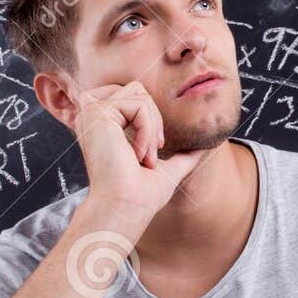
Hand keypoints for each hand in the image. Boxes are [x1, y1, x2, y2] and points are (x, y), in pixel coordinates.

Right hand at [72, 81, 209, 218]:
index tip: (147, 155)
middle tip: (148, 156)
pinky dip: (147, 130)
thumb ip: (183, 156)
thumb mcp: (167, 170)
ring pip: (140, 95)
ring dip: (151, 128)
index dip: (150, 121)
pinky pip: (138, 105)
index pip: (136, 96)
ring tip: (143, 157)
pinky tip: (137, 154)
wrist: (127, 208)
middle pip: (138, 89)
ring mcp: (91, 112)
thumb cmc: (141, 195)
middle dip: (153, 122)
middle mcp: (91, 115)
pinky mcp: (97, 113)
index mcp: (101, 123)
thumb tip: (206, 147)